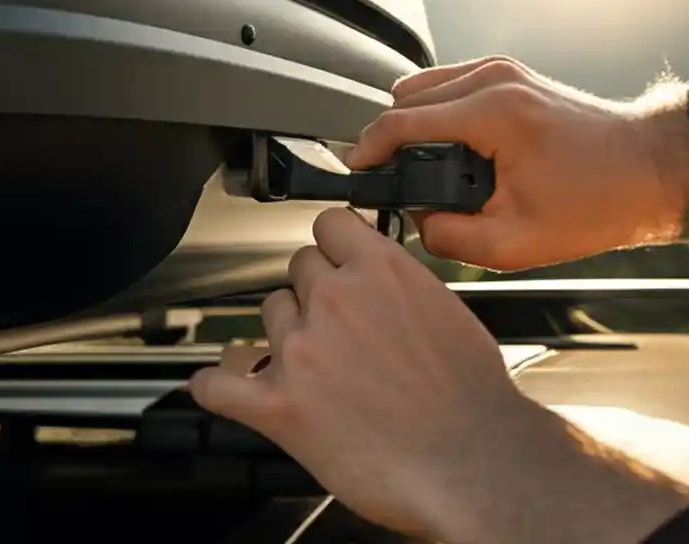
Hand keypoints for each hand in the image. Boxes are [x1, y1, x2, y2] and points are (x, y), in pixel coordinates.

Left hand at [189, 208, 688, 542]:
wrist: (472, 462)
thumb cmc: (471, 399)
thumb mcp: (447, 310)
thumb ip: (399, 286)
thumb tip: (380, 283)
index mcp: (378, 270)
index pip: (328, 225)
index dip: (333, 245)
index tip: (335, 258)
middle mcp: (333, 300)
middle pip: (298, 268)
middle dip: (315, 292)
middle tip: (338, 326)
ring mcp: (300, 350)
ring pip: (270, 314)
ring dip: (286, 333)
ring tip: (316, 363)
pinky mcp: (278, 405)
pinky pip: (220, 384)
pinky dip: (216, 385)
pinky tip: (219, 383)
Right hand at [345, 57, 688, 270]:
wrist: (650, 170)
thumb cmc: (600, 199)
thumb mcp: (518, 242)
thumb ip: (452, 238)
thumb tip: (419, 224)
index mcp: (492, 113)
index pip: (401, 121)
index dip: (369, 151)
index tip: (356, 174)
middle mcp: (494, 80)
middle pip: (407, 100)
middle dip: (391, 143)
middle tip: (396, 186)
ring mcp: (503, 72)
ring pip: (424, 88)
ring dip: (412, 126)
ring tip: (423, 170)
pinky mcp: (510, 76)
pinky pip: (449, 86)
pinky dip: (436, 113)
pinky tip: (447, 149)